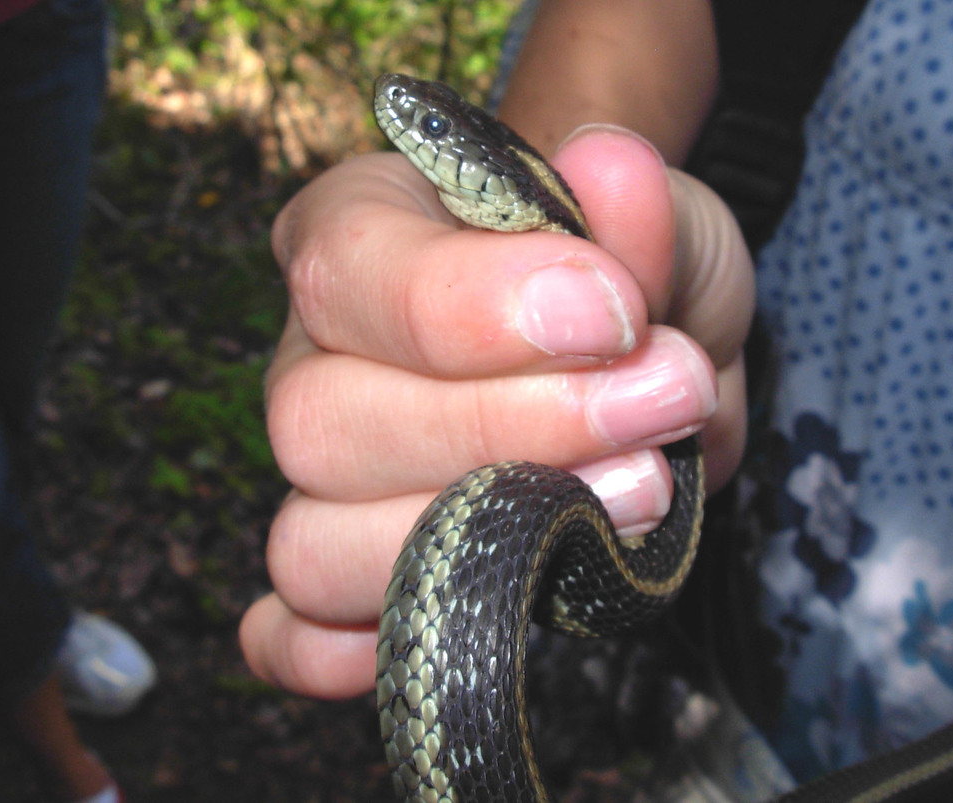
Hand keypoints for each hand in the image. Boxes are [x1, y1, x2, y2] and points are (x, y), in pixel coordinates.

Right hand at [240, 126, 753, 698]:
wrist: (631, 344)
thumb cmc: (620, 270)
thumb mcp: (656, 219)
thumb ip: (636, 205)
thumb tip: (610, 174)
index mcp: (354, 235)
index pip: (351, 275)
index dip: (474, 308)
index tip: (614, 314)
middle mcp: (311, 359)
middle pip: (321, 425)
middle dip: (505, 431)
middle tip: (657, 404)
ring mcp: (322, 479)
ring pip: (308, 545)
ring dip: (471, 542)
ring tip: (636, 490)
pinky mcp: (352, 572)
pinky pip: (294, 634)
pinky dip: (345, 650)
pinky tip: (465, 613)